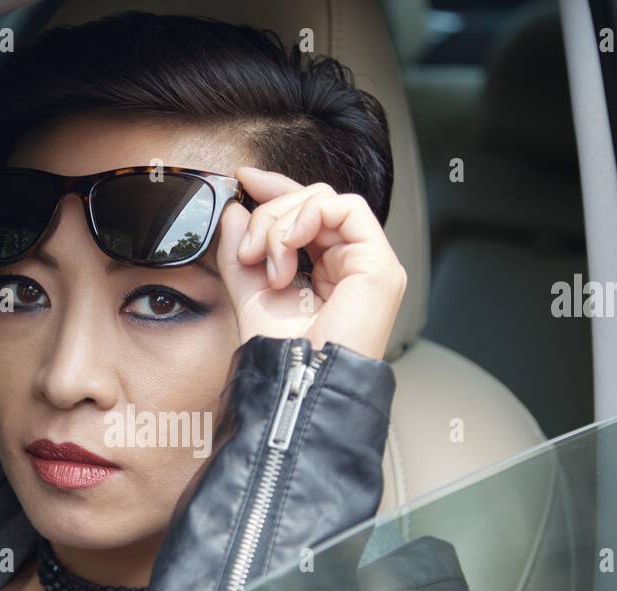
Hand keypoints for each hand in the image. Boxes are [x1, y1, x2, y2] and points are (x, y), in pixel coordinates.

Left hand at [215, 166, 405, 360]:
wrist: (296, 383)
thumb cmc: (281, 354)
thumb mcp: (250, 292)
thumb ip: (240, 251)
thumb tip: (236, 210)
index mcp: (327, 272)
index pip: (307, 214)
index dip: (277, 191)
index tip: (244, 180)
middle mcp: (352, 264)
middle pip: (313, 202)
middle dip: (269, 215)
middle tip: (249, 252)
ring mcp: (369, 262)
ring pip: (325, 201)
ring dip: (282, 223)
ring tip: (269, 264)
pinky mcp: (380, 264)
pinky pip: (346, 208)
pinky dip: (307, 217)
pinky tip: (288, 247)